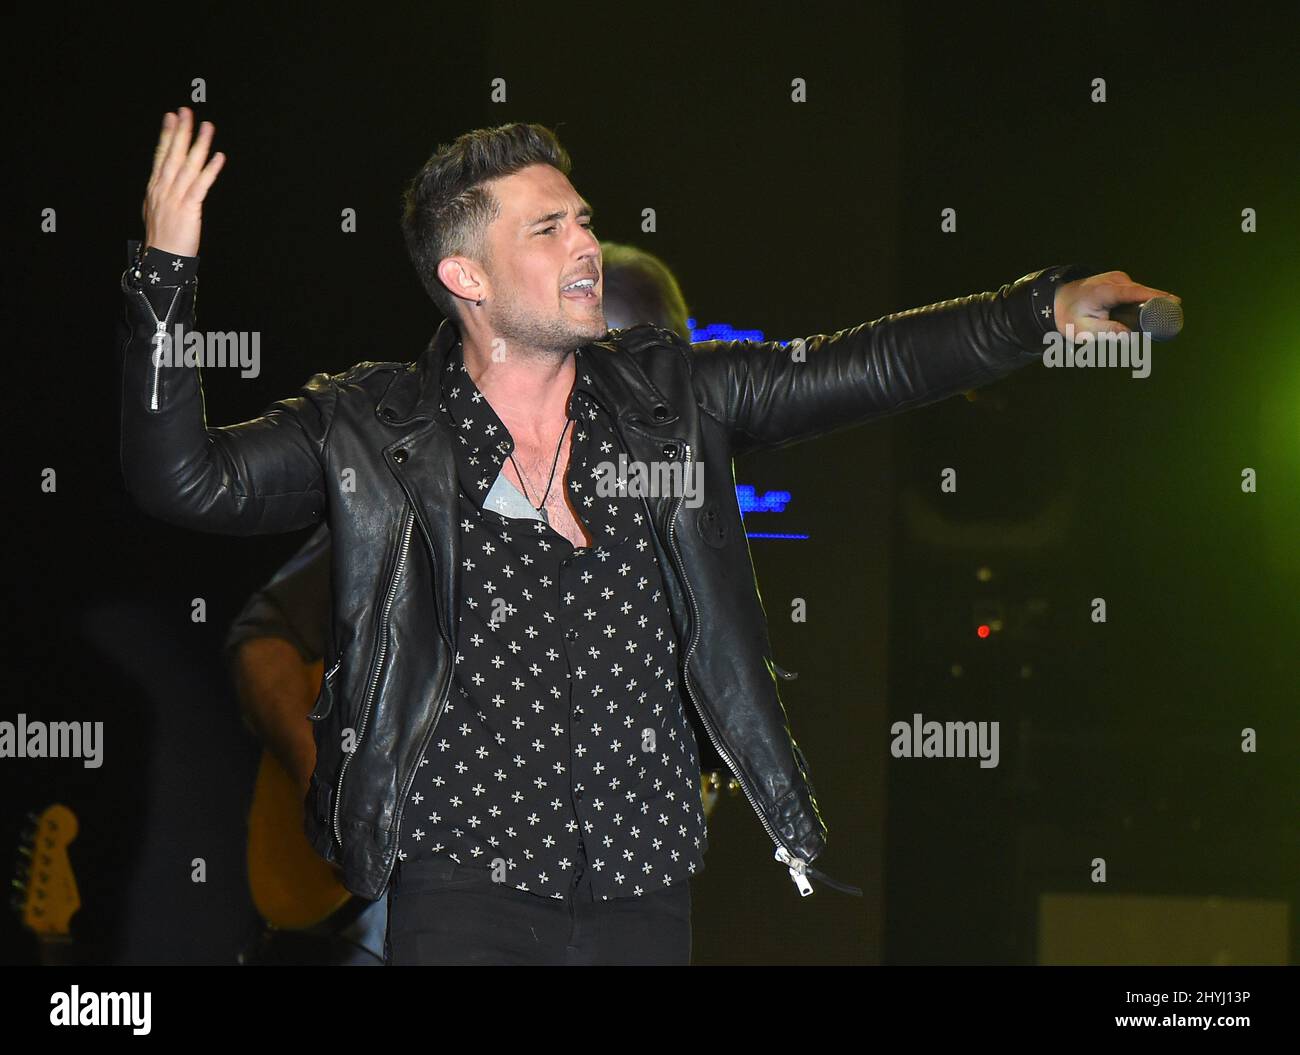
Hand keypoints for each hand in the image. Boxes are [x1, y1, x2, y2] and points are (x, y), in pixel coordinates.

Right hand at [142, 107, 224, 256]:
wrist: (161, 261)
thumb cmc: (162, 239)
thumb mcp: (155, 210)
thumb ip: (162, 193)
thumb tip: (164, 181)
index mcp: (155, 188)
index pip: (161, 155)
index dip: (167, 135)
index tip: (172, 116)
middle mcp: (163, 189)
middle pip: (173, 154)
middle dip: (181, 131)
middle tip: (187, 111)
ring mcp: (174, 198)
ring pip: (188, 165)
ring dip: (199, 144)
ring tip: (207, 127)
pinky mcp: (188, 209)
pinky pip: (201, 186)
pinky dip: (210, 170)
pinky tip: (218, 157)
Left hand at [1053, 271, 1179, 337]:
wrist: (1058, 300)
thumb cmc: (1070, 317)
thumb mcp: (1084, 331)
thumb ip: (1107, 332)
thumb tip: (1130, 336)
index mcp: (1104, 291)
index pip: (1134, 292)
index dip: (1155, 296)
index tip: (1174, 301)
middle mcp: (1113, 280)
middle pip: (1142, 292)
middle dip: (1157, 305)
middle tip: (1172, 319)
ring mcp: (1118, 278)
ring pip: (1140, 293)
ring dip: (1147, 306)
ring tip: (1150, 320)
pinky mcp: (1121, 281)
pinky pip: (1136, 293)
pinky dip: (1140, 303)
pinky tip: (1141, 314)